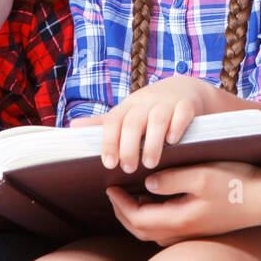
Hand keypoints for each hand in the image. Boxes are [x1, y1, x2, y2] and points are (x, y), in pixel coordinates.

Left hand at [84, 75, 218, 172]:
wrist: (186, 91)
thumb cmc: (151, 107)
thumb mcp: (128, 112)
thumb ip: (104, 123)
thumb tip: (73, 126)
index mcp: (128, 106)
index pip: (113, 121)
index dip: (109, 142)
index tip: (109, 164)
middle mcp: (146, 102)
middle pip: (133, 122)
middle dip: (128, 147)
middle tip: (128, 169)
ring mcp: (167, 102)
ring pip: (157, 119)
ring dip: (152, 142)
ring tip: (150, 163)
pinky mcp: (187, 105)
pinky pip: (182, 113)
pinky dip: (177, 126)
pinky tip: (173, 142)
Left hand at [105, 161, 260, 244]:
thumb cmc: (235, 183)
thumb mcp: (201, 174)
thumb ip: (171, 179)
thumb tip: (147, 183)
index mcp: (179, 220)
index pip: (136, 218)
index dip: (119, 203)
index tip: (110, 186)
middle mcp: (182, 232)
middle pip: (140, 230)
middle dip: (122, 212)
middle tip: (113, 192)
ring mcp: (191, 233)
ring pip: (152, 231)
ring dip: (136, 216)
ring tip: (129, 193)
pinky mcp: (199, 228)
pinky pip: (165, 228)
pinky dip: (152, 216)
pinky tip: (154, 198)